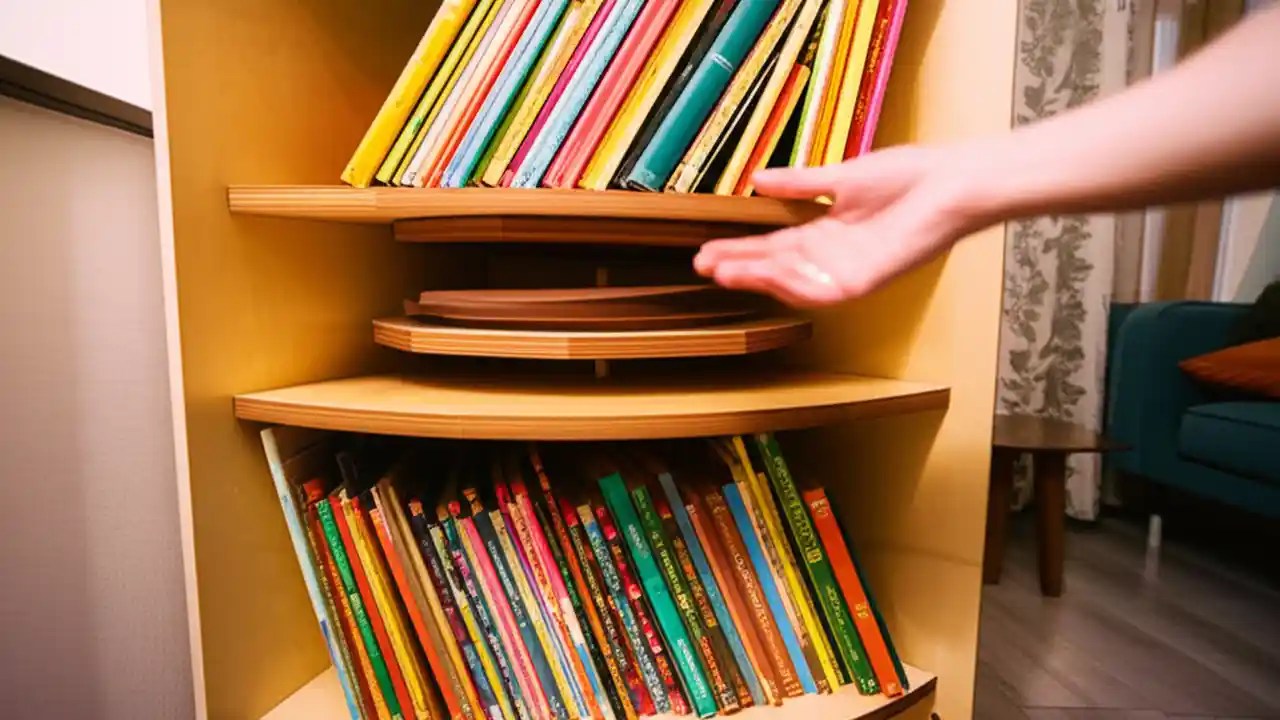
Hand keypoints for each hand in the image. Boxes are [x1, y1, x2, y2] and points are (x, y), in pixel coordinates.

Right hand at [694, 146, 980, 306]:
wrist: (953, 182)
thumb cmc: (911, 176)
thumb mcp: (841, 177)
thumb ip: (799, 184)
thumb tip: (757, 180)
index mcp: (828, 233)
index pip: (774, 246)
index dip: (741, 249)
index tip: (707, 248)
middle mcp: (834, 257)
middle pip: (777, 268)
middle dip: (739, 267)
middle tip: (702, 266)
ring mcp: (849, 272)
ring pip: (793, 283)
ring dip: (758, 278)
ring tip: (724, 270)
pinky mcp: (868, 280)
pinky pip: (822, 291)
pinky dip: (794, 283)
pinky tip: (768, 273)